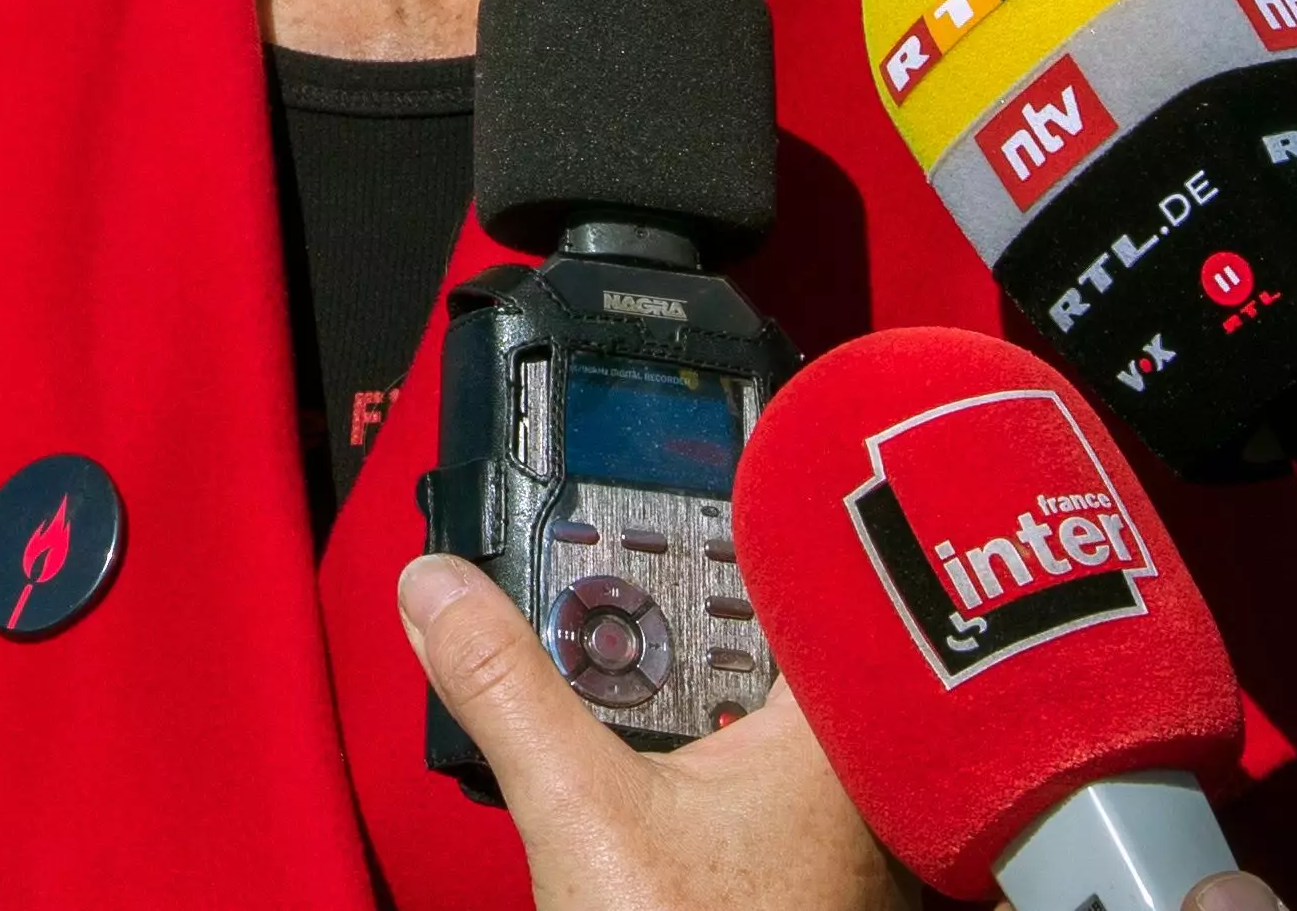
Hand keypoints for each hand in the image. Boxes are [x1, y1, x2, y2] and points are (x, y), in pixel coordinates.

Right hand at [396, 558, 1289, 910]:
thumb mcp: (585, 818)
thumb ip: (507, 690)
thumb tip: (437, 586)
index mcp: (848, 733)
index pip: (837, 569)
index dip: (788, 494)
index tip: (739, 430)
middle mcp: (859, 776)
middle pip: (796, 625)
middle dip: (718, 572)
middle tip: (645, 501)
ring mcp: (829, 833)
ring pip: (773, 699)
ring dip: (705, 651)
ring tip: (624, 598)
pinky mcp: (787, 873)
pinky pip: (746, 763)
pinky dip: (695, 724)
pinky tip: (637, 720)